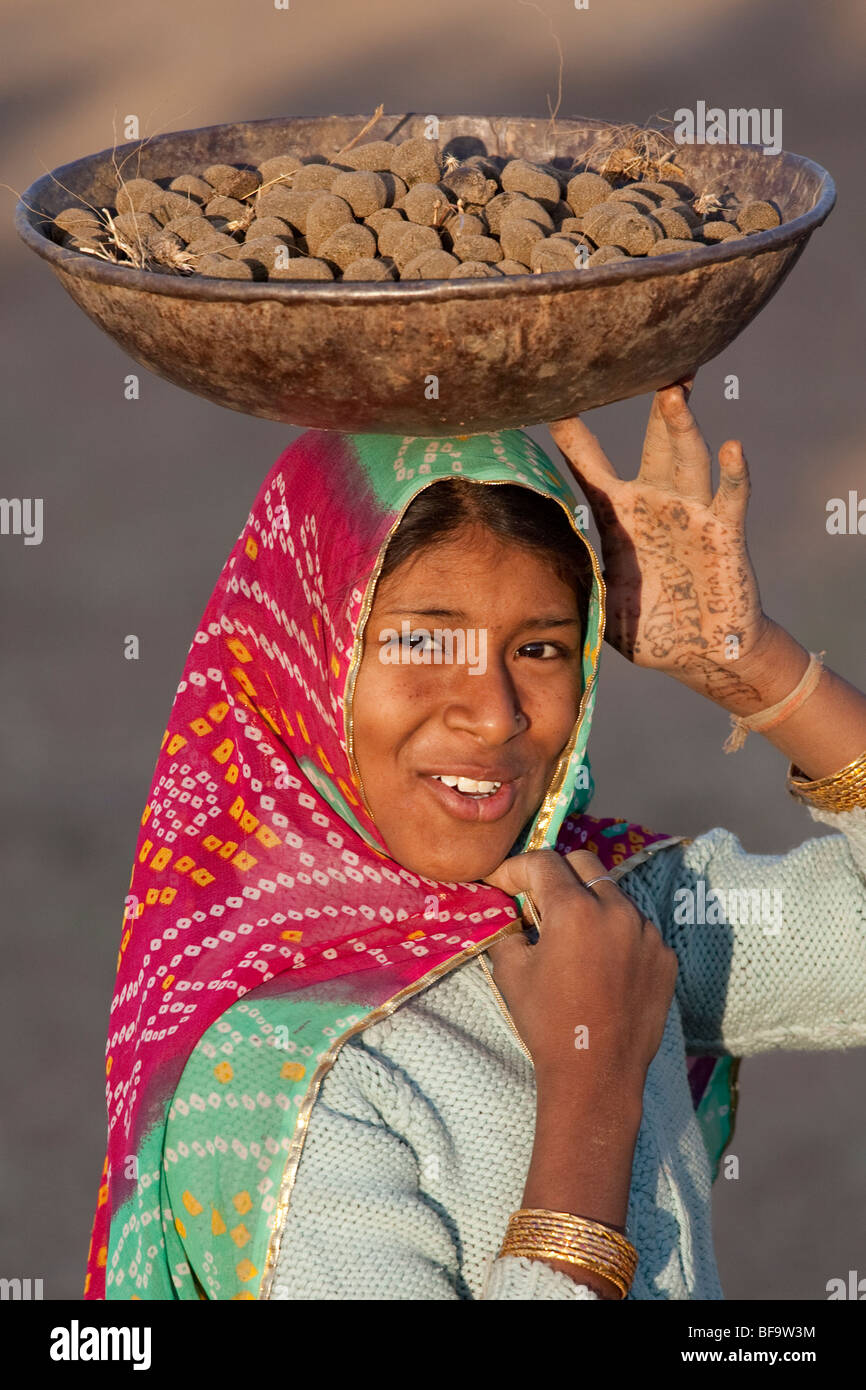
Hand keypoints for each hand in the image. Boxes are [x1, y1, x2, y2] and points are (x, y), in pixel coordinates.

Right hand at [483, 849, 677, 1098]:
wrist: (597, 1074)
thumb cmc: (547, 1022)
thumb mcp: (511, 971)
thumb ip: (509, 928)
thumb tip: (511, 910)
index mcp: (574, 909)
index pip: (542, 862)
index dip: (515, 869)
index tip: (502, 884)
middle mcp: (616, 909)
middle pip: (584, 864)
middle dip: (556, 874)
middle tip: (538, 901)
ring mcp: (647, 932)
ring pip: (613, 895)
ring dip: (589, 904)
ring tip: (573, 938)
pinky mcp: (665, 956)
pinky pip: (636, 928)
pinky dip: (615, 935)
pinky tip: (601, 965)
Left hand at [549, 380, 773, 703]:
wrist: (704, 653)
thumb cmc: (655, 630)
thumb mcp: (604, 612)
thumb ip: (577, 595)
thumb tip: (533, 597)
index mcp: (622, 517)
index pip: (591, 467)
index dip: (573, 433)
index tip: (555, 394)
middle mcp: (657, 504)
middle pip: (652, 442)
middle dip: (648, 402)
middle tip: (642, 359)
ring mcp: (693, 513)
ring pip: (686, 458)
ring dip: (680, 427)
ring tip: (672, 394)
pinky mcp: (724, 534)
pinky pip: (730, 498)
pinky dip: (733, 474)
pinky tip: (732, 449)